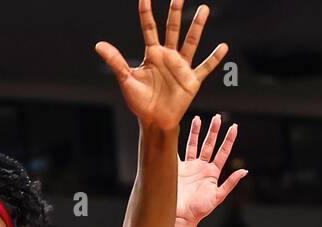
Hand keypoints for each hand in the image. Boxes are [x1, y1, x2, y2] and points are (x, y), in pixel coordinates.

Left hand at [95, 0, 227, 132]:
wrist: (154, 120)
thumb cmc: (140, 101)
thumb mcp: (126, 79)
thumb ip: (116, 61)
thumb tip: (98, 45)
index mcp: (152, 54)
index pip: (149, 28)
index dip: (146, 12)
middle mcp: (168, 56)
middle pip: (173, 29)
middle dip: (175, 12)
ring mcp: (181, 67)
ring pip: (190, 42)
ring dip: (197, 26)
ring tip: (204, 9)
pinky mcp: (192, 80)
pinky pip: (205, 67)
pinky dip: (214, 58)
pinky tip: (223, 47)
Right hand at [175, 113, 246, 226]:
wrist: (180, 216)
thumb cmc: (199, 210)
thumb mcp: (218, 197)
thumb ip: (230, 183)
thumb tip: (244, 171)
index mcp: (212, 173)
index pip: (223, 152)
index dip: (228, 140)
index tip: (234, 127)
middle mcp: (201, 167)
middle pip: (209, 144)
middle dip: (214, 131)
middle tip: (217, 117)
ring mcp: (189, 166)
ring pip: (194, 145)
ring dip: (197, 132)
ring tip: (199, 119)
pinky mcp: (176, 169)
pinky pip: (177, 152)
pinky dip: (176, 142)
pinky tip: (177, 132)